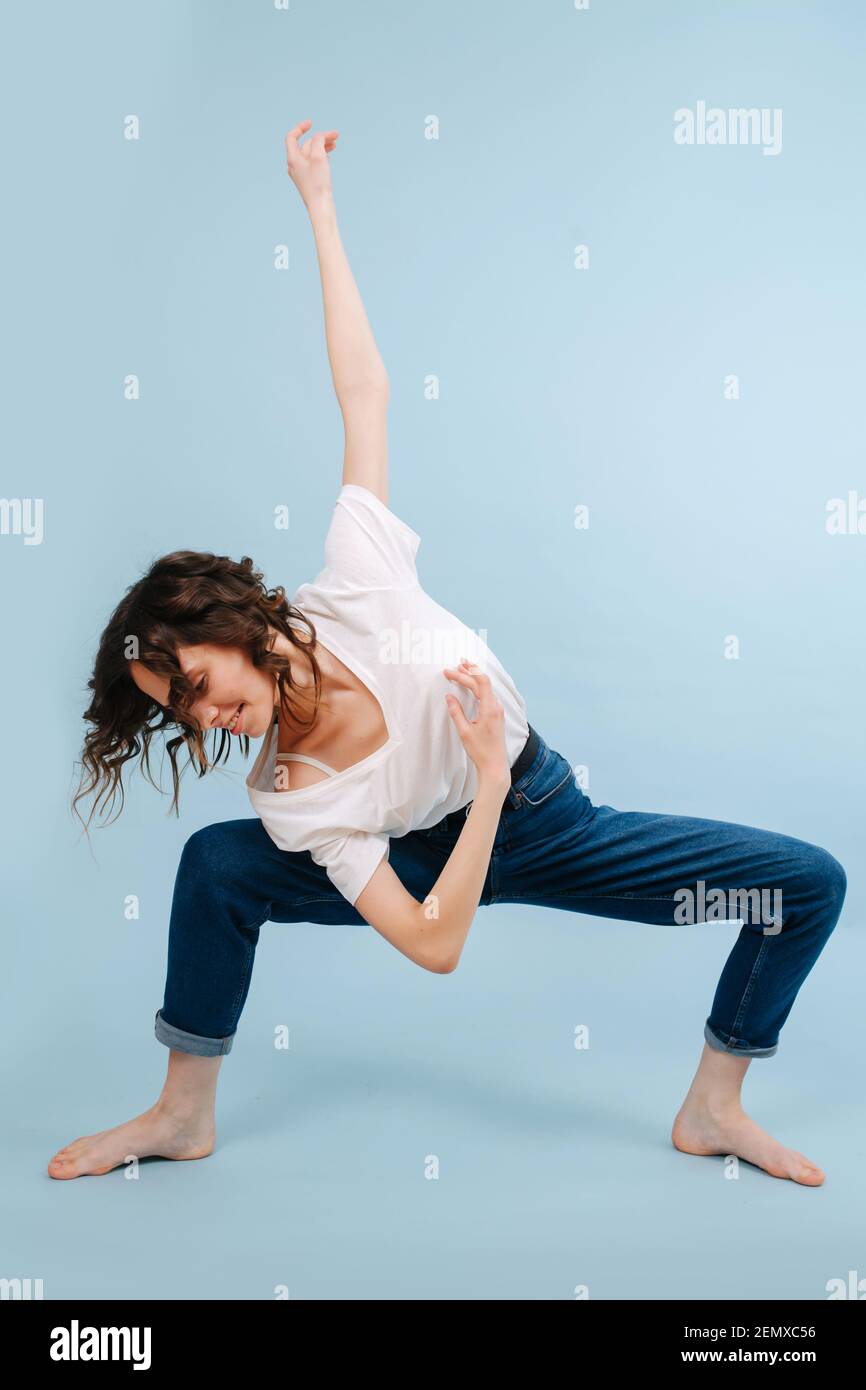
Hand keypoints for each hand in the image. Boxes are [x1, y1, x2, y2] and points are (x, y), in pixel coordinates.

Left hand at [284, 119, 338, 208]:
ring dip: (323, 146)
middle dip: (320, 138)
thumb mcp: (319, 156)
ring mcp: (301, 173)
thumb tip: (319, 136)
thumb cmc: (319, 183)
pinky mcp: (308, 180)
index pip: (292, 137)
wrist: (320, 207)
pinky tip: (329, 156)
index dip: (300, 128)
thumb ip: (318, 141)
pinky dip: (321, 156)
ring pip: (311, 154)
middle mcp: (294, 165)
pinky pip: (313, 163)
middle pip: (306, 145)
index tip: (311, 123)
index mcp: (293, 158)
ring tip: (335, 144)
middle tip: (336, 135)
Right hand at [442, 659, 510, 789]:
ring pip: (485, 688)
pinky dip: (477, 687)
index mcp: (490, 708)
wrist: (495, 766)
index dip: (466, 672)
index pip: (480, 682)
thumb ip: (456, 712)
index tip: (452, 669)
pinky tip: (471, 686)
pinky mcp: (496, 715)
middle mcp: (496, 707)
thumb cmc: (481, 751)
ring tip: (461, 670)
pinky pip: (487, 695)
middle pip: (482, 683)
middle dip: (467, 673)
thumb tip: (449, 697)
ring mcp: (497, 711)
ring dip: (473, 678)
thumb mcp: (464, 731)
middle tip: (452, 668)